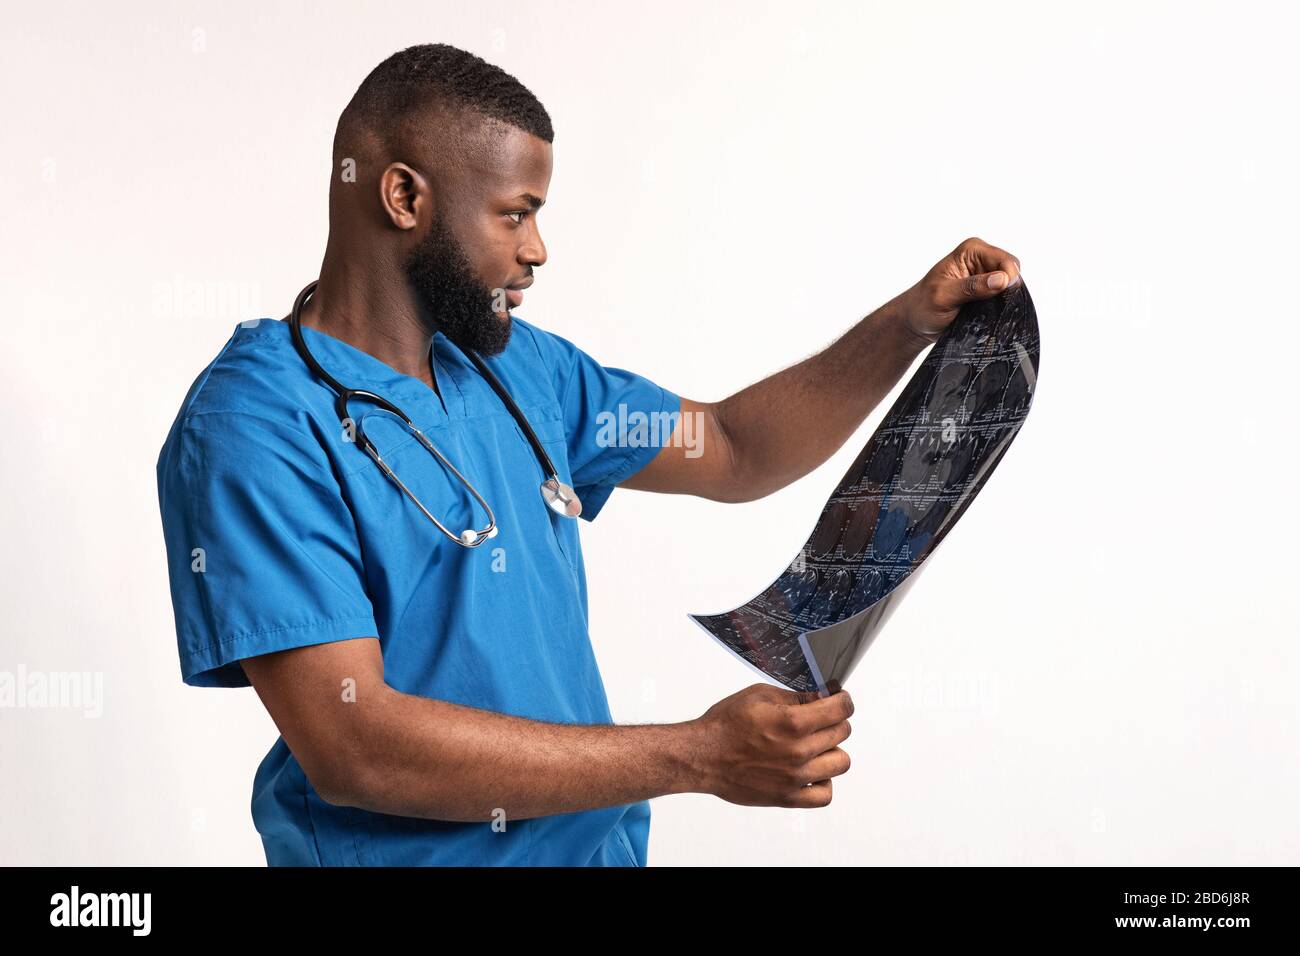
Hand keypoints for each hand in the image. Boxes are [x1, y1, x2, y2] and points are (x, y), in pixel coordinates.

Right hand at [694, 683, 852, 808]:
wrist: (703, 756)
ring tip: (815, 746)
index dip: (843, 700)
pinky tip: (811, 771)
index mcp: (793, 722)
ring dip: (832, 750)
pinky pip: (825, 795)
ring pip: (841, 762)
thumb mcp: (759, 695)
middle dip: (834, 721)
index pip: (841, 709)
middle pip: (842, 732)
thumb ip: (795, 697)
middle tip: (819, 719)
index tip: (839, 700)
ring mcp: (796, 778)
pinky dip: (824, 782)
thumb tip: (822, 695)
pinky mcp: (788, 798)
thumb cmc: (725, 725)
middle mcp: (799, 751)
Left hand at [898, 236, 1022, 344]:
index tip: (997, 297)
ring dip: (1002, 301)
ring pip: (1012, 287)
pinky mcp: (988, 289)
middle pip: (1013, 272)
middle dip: (1006, 291)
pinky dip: (1000, 307)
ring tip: (983, 311)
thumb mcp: (944, 296)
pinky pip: (1005, 297)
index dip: (1008, 279)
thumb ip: (972, 287)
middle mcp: (982, 258)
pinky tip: (987, 314)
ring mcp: (986, 274)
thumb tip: (1002, 280)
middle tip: (986, 307)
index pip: (1005, 261)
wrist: (916, 321)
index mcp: (972, 250)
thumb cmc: (923, 306)